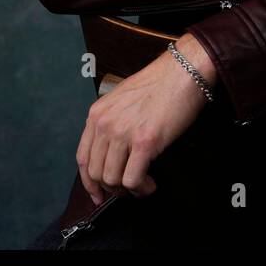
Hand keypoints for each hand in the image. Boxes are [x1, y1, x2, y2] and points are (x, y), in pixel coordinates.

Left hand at [75, 42, 210, 204]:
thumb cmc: (160, 83)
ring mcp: (123, 133)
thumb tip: (114, 149)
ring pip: (113, 179)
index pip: (83, 159)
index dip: (89, 182)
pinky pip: (132, 179)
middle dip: (112, 189)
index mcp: (97, 114)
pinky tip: (151, 183)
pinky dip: (141, 188)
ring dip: (128, 190)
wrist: (183, 71)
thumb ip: (112, 120)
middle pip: (96, 173)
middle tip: (128, 191)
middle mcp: (105, 124)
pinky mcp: (144, 142)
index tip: (97, 194)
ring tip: (143, 186)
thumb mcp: (123, 98)